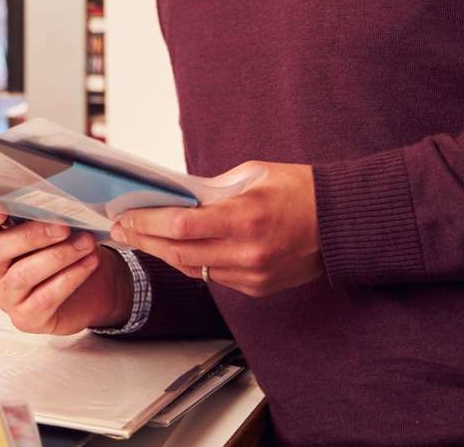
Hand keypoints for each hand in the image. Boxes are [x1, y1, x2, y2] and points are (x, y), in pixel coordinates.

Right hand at [0, 210, 132, 334]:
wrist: (95, 287)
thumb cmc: (67, 251)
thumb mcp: (54, 228)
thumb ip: (43, 215)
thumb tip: (54, 201)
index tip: (2, 208)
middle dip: (30, 235)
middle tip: (63, 226)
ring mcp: (7, 296)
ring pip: (21, 275)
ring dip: (58, 256)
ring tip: (85, 243)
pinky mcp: (27, 318)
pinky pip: (44, 298)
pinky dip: (70, 277)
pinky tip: (88, 263)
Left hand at [111, 161, 322, 297]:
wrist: (342, 223)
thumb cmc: (300, 189)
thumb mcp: (254, 174)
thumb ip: (214, 189)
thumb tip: (177, 197)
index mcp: (245, 217)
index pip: (181, 225)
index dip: (147, 223)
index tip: (125, 216)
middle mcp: (247, 251)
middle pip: (179, 252)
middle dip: (145, 240)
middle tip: (121, 230)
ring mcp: (252, 274)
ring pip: (193, 268)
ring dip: (164, 253)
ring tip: (141, 238)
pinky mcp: (258, 287)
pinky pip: (214, 277)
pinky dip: (193, 262)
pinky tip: (176, 249)